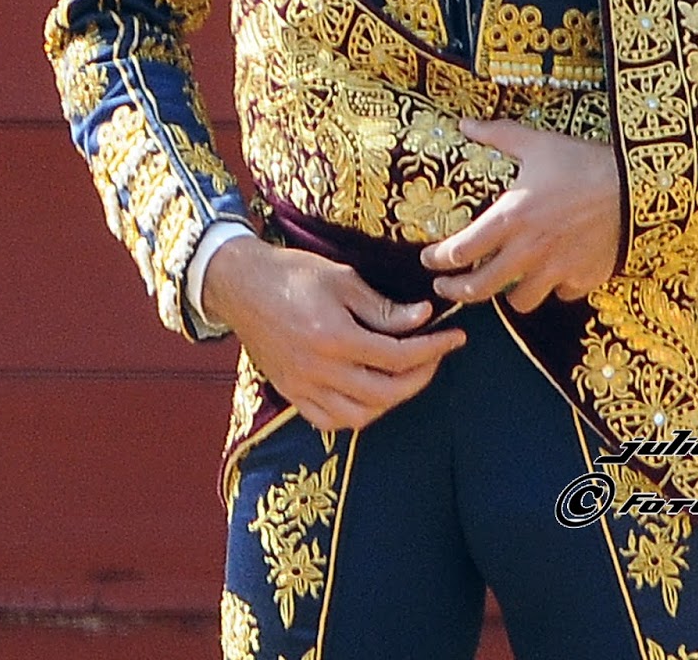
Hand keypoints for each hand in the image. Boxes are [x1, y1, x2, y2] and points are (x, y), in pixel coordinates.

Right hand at [200, 236, 465, 431]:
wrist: (241, 286)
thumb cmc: (293, 274)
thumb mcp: (342, 279)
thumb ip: (382, 306)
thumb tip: (422, 317)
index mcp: (335, 336)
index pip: (398, 356)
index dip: (433, 348)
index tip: (456, 336)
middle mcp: (320, 370)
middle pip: (385, 392)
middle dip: (421, 376)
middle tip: (437, 355)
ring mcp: (303, 387)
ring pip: (361, 414)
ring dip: (392, 399)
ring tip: (408, 375)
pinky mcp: (291, 393)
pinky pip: (330, 422)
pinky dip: (357, 415)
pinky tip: (371, 395)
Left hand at [420, 119, 622, 312]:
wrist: (635, 186)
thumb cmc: (581, 162)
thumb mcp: (536, 143)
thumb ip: (497, 135)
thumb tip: (464, 124)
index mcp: (509, 219)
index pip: (460, 251)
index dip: (437, 260)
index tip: (429, 259)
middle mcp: (527, 252)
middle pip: (479, 289)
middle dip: (456, 291)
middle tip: (446, 287)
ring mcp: (556, 270)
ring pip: (519, 302)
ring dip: (506, 294)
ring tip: (501, 284)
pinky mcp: (582, 279)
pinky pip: (559, 294)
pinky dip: (552, 287)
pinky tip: (551, 273)